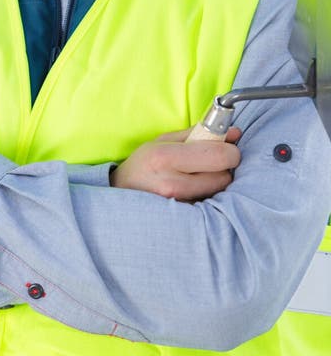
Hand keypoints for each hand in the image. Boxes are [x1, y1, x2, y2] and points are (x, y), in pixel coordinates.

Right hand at [110, 127, 241, 200]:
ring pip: (218, 193)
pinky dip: (207, 199)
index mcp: (165, 157)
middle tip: (212, 164)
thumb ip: (199, 133)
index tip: (227, 148)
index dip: (230, 151)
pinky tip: (193, 194)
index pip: (218, 156)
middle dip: (223, 168)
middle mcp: (171, 184)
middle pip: (223, 177)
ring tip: (198, 179)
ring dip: (215, 185)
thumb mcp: (163, 141)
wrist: (119, 196)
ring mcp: (177, 207)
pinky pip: (209, 207)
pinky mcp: (182, 222)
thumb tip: (235, 132)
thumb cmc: (144, 165)